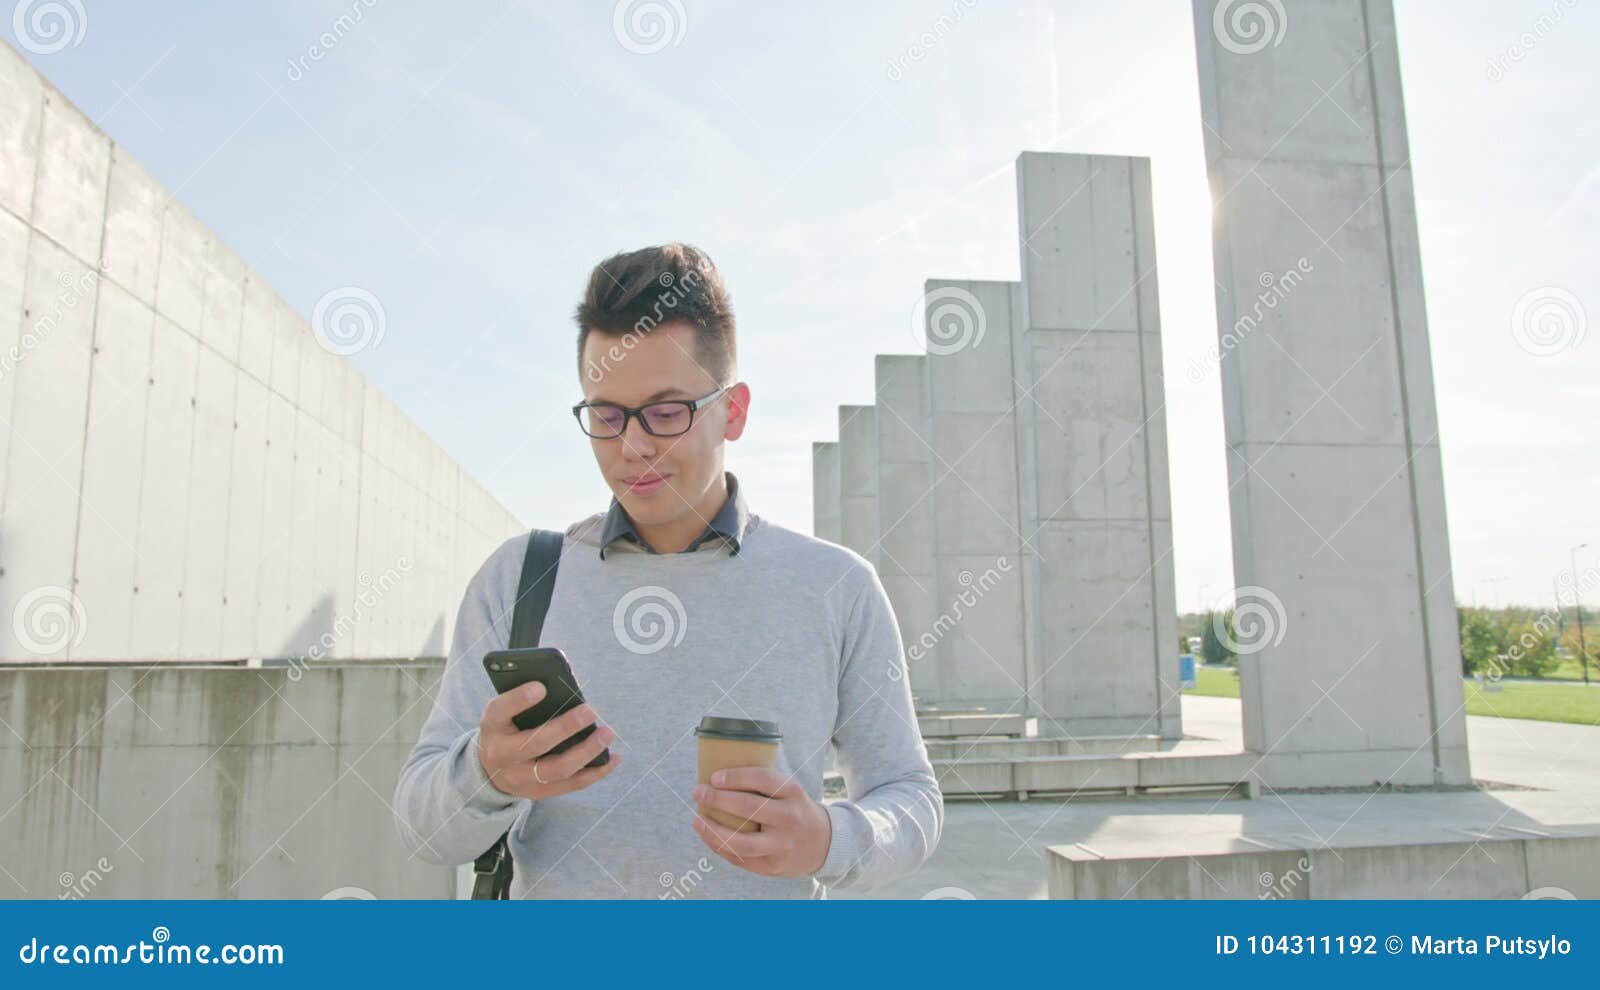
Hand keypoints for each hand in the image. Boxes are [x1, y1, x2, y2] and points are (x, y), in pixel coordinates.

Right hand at [476, 682, 619, 799]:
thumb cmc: (506, 729)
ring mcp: (521, 778)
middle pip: (535, 744)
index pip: (500, 710)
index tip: (541, 687)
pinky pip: (571, 785)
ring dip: (587, 752)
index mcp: (492, 725)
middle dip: (565, 727)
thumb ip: (524, 699)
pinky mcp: (539, 792)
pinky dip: (595, 772)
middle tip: (590, 711)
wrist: (489, 770)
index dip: (519, 699)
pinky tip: (613, 758)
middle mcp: (502, 755)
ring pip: (557, 769)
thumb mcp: (504, 712)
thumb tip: (558, 687)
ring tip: (607, 733)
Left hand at [691, 767, 830, 877]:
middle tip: (698, 792)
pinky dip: (719, 847)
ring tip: (697, 821)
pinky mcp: (774, 866)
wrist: (823, 843)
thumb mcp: (788, 791)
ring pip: (741, 842)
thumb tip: (715, 777)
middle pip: (749, 808)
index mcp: (793, 793)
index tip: (714, 777)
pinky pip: (740, 858)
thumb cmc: (793, 809)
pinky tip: (708, 836)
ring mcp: (782, 845)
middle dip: (717, 799)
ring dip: (713, 831)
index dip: (736, 777)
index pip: (763, 779)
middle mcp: (790, 818)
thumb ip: (761, 785)